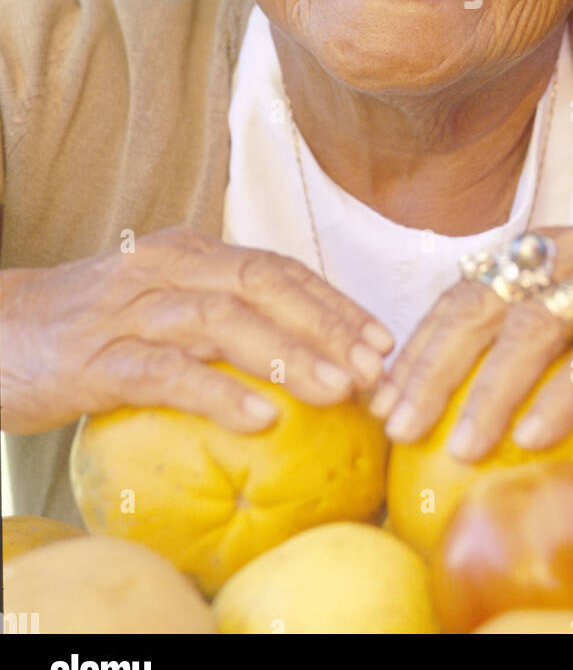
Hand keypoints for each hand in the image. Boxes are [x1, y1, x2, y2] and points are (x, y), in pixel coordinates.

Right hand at [0, 226, 393, 434]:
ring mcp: (130, 311)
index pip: (278, 268)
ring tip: (337, 389)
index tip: (383, 339)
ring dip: (287, 354)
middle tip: (375, 368)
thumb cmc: (93, 325)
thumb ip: (224, 313)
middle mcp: (167, 268)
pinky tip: (259, 416)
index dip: (335, 302)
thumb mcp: (164, 303)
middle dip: (327, 324)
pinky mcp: (95, 360)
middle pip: (263, 284)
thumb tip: (306, 351)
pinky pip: (165, 372)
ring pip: (222, 321)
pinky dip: (217, 391)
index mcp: (191, 252)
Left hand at [368, 190, 572, 460]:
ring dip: (488, 393)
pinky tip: (534, 437)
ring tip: (460, 448)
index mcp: (540, 250)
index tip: (379, 393)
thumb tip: (478, 374)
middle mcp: (563, 257)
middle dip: (429, 370)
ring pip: (530, 335)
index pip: (459, 295)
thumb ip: (540, 312)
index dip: (416, 344)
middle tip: (395, 424)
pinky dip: (562, 398)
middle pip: (478, 310)